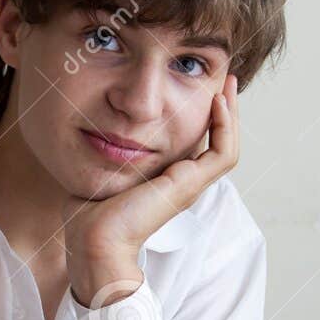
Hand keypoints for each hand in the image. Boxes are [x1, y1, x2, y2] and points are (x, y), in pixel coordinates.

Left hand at [64, 74, 239, 303]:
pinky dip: (225, 127)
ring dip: (231, 114)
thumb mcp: (102, 171)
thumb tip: (93, 131)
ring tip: (227, 85)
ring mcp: (189, 184)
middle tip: (224, 80)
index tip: (200, 90)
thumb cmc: (89, 215)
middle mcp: (182, 182)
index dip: (202, 118)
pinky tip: (217, 102)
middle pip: (217, 142)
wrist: (94, 239)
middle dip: (223, 109)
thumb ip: (107, 152)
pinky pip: (223, 153)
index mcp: (166, 181)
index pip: (195, 144)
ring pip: (227, 146)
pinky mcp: (189, 185)